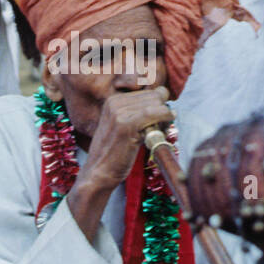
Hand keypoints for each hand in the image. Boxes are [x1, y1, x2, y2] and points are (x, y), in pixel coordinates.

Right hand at [66, 87, 173, 243]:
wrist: (98, 172)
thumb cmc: (114, 153)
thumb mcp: (122, 126)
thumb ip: (138, 113)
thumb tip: (163, 102)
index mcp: (113, 100)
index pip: (148, 91)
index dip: (159, 105)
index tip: (159, 120)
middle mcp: (115, 102)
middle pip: (155, 95)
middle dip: (163, 110)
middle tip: (161, 127)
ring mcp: (120, 112)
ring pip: (157, 103)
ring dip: (165, 117)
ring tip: (159, 132)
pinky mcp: (127, 124)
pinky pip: (155, 113)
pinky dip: (165, 119)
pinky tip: (162, 131)